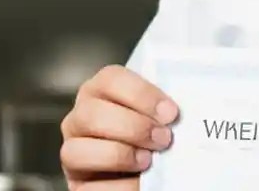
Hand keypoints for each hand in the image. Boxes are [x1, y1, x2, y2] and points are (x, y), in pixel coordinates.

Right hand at [60, 65, 180, 190]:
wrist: (147, 175)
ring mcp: (74, 154)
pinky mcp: (78, 185)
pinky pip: (89, 187)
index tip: (171, 112)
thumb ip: (163, 108)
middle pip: (91, 113)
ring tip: (148, 162)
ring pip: (77, 150)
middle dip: (133, 127)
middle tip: (164, 139)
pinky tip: (139, 183)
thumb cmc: (156, 138)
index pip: (110, 79)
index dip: (141, 93)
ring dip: (118, 155)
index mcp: (100, 93)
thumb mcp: (158, 116)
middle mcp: (79, 121)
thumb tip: (184, 109)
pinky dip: (118, 186)